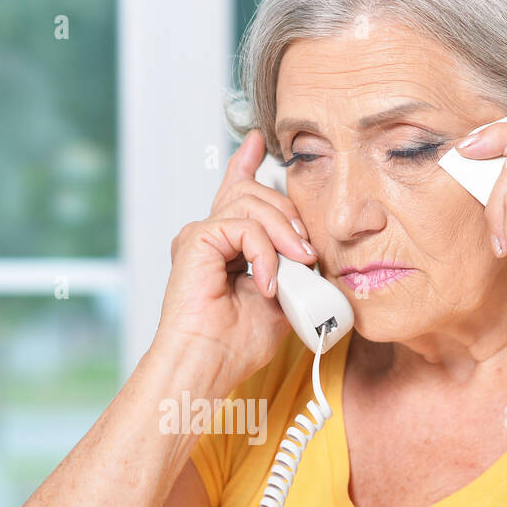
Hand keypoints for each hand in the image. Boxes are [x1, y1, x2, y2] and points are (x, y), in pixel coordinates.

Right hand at [154, 129, 317, 393]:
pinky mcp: (196, 239)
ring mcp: (201, 235)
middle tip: (307, 252)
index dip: (246, 164)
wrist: (210, 363)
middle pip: (256, 194)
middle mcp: (211, 235)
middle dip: (290, 215)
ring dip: (283, 234)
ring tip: (294, 267)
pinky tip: (268, 283)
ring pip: (252, 203)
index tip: (259, 142)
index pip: (236, 193)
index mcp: (228, 246)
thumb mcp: (282, 297)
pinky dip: (264, 253)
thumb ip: (292, 266)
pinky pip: (242, 226)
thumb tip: (310, 247)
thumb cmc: (238, 343)